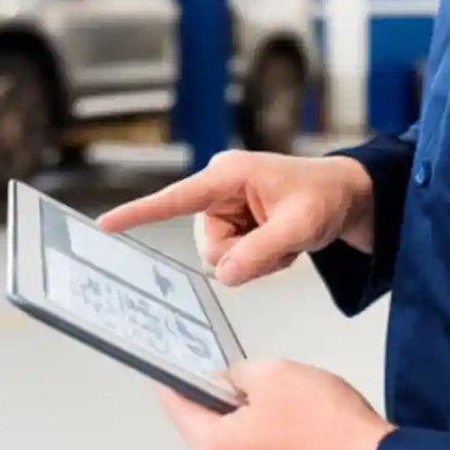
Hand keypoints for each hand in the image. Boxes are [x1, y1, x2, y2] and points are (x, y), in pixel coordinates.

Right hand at [99, 151, 375, 286]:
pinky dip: (260, 258)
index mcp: (228, 176)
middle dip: (246, 255)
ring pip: (222, 259)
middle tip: (281, 241)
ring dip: (256, 258)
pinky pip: (234, 260)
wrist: (344, 197)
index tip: (105, 224)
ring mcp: (225, 208)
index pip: (176, 199)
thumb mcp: (300, 226)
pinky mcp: (233, 223)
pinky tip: (279, 241)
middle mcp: (219, 190)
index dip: (139, 213)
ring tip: (282, 237)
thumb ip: (261, 250)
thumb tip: (225, 274)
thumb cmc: (325, 197)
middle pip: (210, 248)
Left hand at [160, 360, 394, 449]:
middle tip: (239, 371)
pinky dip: (264, 425)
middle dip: (219, 391)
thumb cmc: (326, 426)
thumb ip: (237, 370)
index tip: (170, 359)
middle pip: (203, 420)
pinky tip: (289, 413)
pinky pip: (254, 443)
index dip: (174, 374)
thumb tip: (228, 376)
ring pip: (232, 431)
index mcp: (213, 445)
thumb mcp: (272, 373)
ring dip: (245, 409)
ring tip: (276, 393)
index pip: (175, 403)